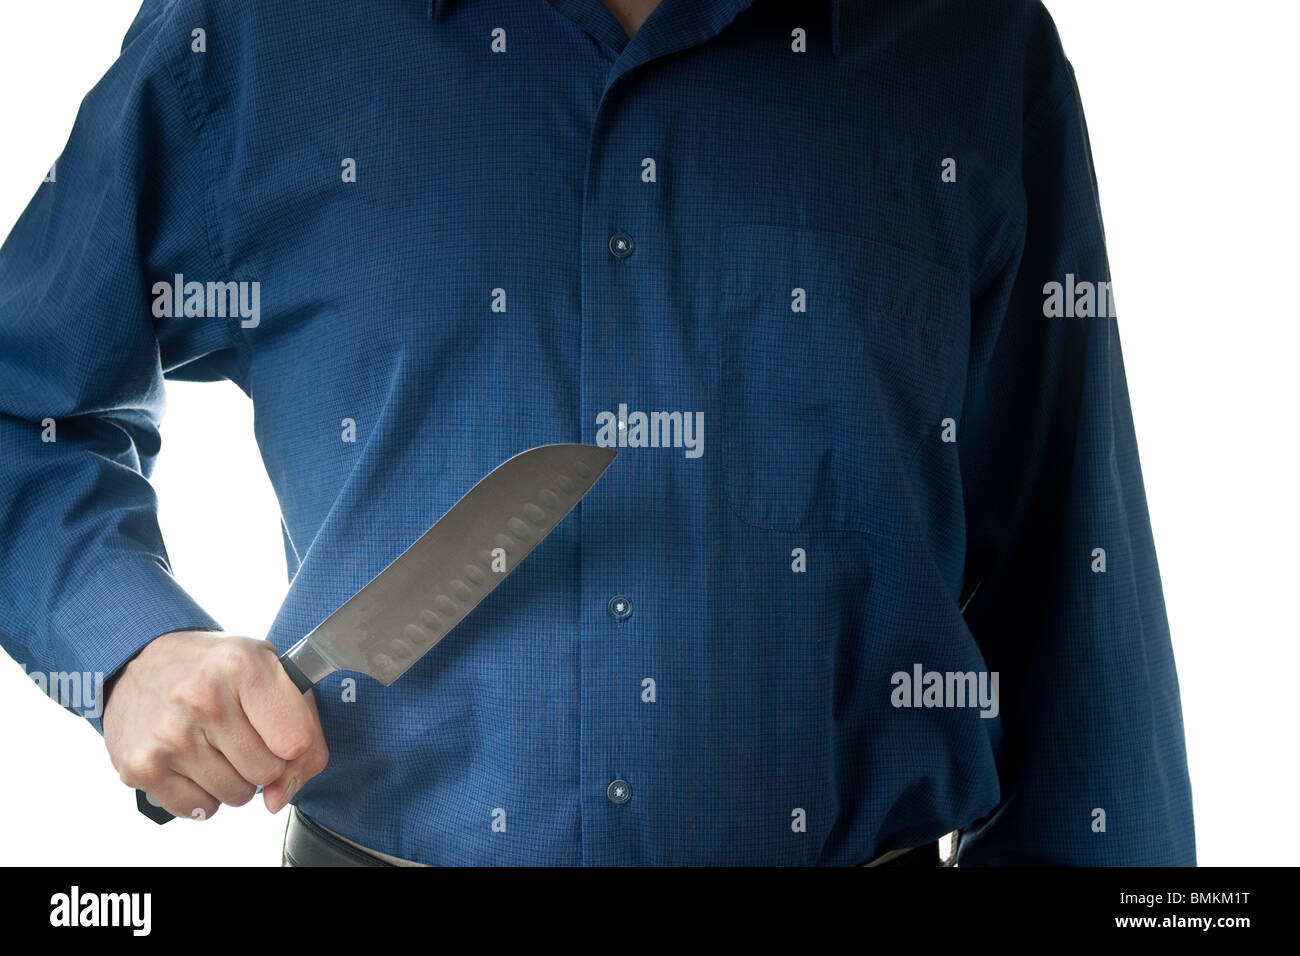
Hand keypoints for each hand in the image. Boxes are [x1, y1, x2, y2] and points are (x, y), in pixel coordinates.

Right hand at [103, 630, 327, 819]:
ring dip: (234, 780)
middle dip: (264, 763)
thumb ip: (301, 728)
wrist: (141, 660)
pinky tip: (193, 763)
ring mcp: (168, 734)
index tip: (284, 737)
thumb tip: (281, 797)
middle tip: (243, 736)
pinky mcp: (141, 766)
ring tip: (216, 746)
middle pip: (267, 772)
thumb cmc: (214, 668)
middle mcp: (202, 697)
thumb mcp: (269, 670)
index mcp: (241, 665)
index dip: (299, 749)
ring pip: (236, 795)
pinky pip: (198, 810)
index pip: (297, 741)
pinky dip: (203, 795)